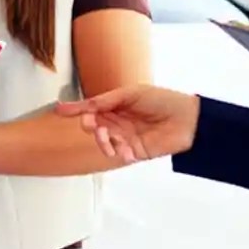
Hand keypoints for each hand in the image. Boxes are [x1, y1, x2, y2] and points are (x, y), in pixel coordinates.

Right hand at [55, 84, 199, 162]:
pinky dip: (120, 154)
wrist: (188, 119)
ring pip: (105, 142)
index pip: (91, 109)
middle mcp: (118, 122)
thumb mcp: (131, 94)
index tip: (60, 111)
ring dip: (103, 143)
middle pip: (95, 126)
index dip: (76, 110)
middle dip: (91, 127)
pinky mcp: (136, 152)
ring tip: (108, 143)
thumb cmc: (162, 100)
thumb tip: (84, 105)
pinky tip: (127, 152)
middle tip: (92, 126)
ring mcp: (126, 137)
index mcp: (115, 105)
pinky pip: (121, 154)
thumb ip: (106, 101)